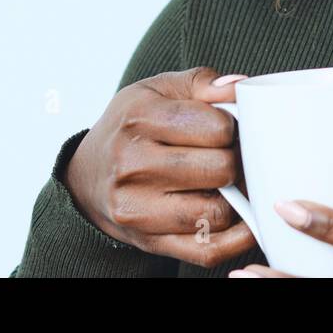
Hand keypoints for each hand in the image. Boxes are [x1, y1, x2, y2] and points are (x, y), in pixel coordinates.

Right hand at [65, 66, 257, 267]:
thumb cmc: (132, 125)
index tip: (227, 128)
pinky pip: (208, 250)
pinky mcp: (149, 242)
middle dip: (236, 161)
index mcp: (139, 119)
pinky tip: (244, 220)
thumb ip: (202, 82)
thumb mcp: (158, 89)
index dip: (234, 126)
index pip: (217, 127)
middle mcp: (132, 166)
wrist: (88, 175)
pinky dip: (236, 238)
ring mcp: (138, 209)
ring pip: (218, 211)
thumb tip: (239, 88)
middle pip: (221, 169)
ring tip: (230, 182)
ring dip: (236, 198)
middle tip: (233, 156)